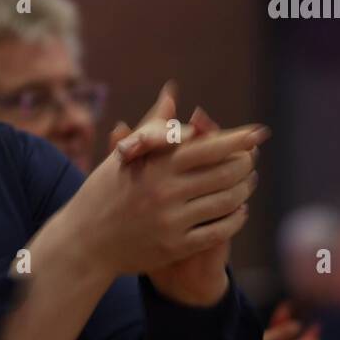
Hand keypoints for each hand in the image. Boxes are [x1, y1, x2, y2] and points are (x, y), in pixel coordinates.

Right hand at [115, 105, 263, 305]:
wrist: (82, 243)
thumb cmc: (102, 193)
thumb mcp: (123, 157)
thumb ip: (153, 128)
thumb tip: (171, 93)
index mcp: (154, 164)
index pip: (208, 146)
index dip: (237, 140)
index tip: (256, 134)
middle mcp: (165, 191)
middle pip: (225, 173)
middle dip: (245, 164)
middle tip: (252, 159)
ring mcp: (171, 220)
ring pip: (227, 202)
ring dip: (244, 190)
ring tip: (248, 182)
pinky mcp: (175, 246)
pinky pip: (219, 231)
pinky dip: (235, 219)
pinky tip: (238, 210)